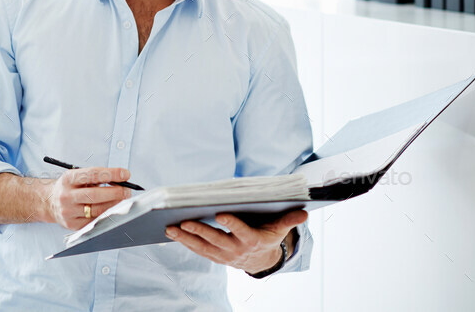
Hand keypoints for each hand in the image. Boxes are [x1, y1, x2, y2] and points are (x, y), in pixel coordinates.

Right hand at [45, 167, 131, 228]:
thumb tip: (121, 178)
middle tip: (127, 190)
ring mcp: (68, 212)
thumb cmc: (69, 186)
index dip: (111, 174)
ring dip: (113, 204)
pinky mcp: (72, 225)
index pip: (93, 174)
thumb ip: (96, 176)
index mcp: (68, 179)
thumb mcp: (77, 175)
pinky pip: (93, 221)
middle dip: (115, 192)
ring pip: (96, 210)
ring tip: (122, 199)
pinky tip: (112, 209)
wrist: (49, 202)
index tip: (126, 174)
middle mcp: (66, 196)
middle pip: (95, 195)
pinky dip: (105, 214)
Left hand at [165, 209, 307, 274]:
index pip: (241, 231)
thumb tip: (304, 213)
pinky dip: (186, 243)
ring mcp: (223, 254)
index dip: (231, 223)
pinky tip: (173, 234)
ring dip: (186, 239)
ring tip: (170, 229)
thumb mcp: (279, 229)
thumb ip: (289, 220)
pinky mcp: (215, 256)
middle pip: (216, 239)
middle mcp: (236, 249)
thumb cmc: (268, 237)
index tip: (221, 214)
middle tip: (184, 222)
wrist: (261, 261)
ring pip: (203, 247)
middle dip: (200, 231)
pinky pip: (199, 250)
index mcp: (252, 239)